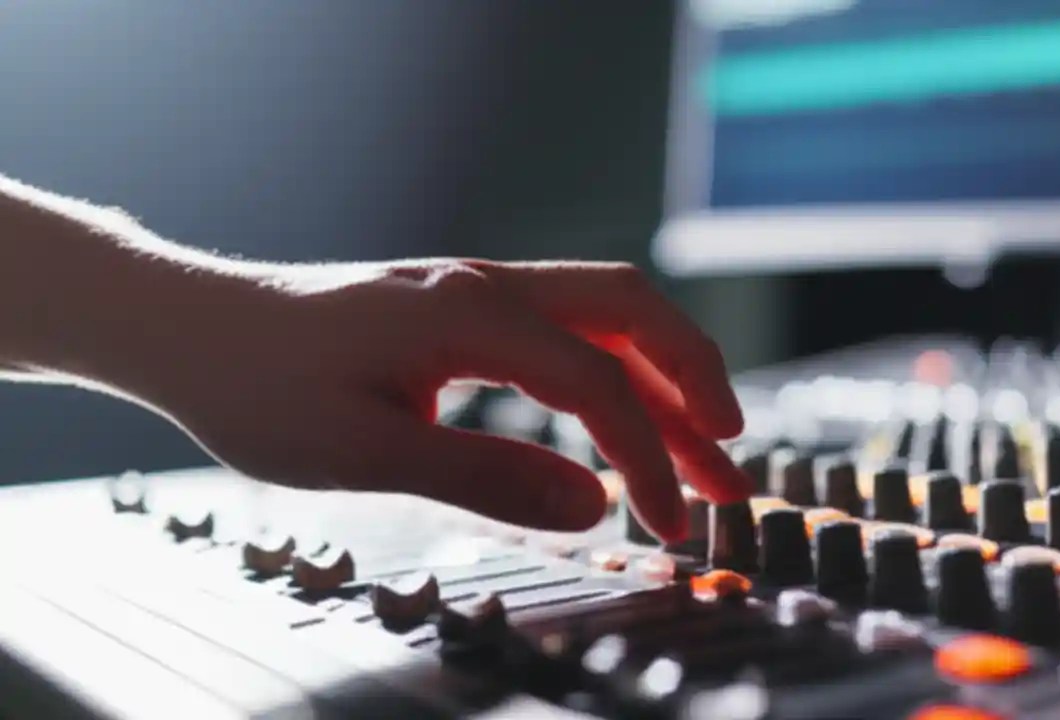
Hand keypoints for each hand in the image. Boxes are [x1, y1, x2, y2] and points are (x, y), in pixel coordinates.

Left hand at [147, 259, 751, 542]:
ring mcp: (480, 291)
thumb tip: (590, 501)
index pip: (596, 382)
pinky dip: (619, 370)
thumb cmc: (261, 387)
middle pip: (634, 316)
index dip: (646, 455)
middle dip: (696, 388)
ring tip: (707, 451)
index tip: (667, 522)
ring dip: (666, 378)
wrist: (197, 329)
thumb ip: (482, 474)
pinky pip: (571, 328)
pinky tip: (627, 416)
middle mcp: (489, 287)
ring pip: (609, 318)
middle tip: (732, 466)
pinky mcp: (467, 309)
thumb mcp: (363, 450)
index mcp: (469, 314)